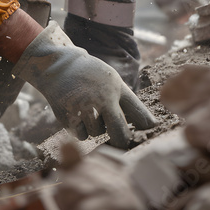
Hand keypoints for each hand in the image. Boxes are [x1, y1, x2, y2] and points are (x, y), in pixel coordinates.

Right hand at [13, 22, 156, 147]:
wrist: (58, 67)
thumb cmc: (92, 76)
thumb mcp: (112, 81)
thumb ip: (129, 102)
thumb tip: (151, 125)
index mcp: (115, 88)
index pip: (137, 112)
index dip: (146, 124)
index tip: (150, 130)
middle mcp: (101, 99)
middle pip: (120, 133)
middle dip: (122, 141)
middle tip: (121, 142)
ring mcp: (83, 108)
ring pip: (98, 133)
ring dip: (96, 128)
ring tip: (89, 111)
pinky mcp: (68, 116)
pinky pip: (82, 135)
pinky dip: (81, 130)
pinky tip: (77, 114)